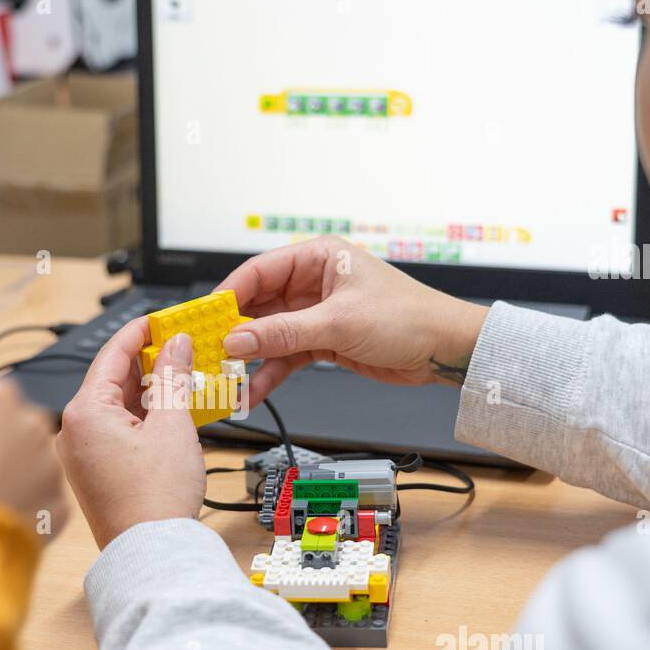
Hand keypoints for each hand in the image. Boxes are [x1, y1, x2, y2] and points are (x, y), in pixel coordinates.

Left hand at [57, 320, 206, 548]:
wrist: (151, 554)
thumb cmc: (154, 500)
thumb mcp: (172, 425)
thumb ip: (173, 378)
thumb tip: (176, 346)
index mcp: (82, 414)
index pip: (110, 355)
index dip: (140, 333)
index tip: (160, 321)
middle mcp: (71, 432)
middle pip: (110, 381)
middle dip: (148, 365)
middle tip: (179, 349)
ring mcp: (78, 455)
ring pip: (114, 408)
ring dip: (147, 393)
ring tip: (182, 382)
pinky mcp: (91, 473)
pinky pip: (114, 432)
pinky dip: (140, 419)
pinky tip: (168, 414)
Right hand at [215, 236, 489, 405]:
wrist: (444, 349)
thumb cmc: (408, 317)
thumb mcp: (338, 323)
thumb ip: (284, 333)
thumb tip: (239, 339)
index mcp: (317, 258)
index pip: (258, 271)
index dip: (228, 295)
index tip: (205, 319)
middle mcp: (312, 282)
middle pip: (257, 304)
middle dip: (234, 330)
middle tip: (208, 351)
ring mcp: (315, 313)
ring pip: (268, 334)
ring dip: (249, 357)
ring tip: (226, 377)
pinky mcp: (322, 341)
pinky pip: (285, 356)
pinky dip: (269, 373)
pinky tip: (254, 390)